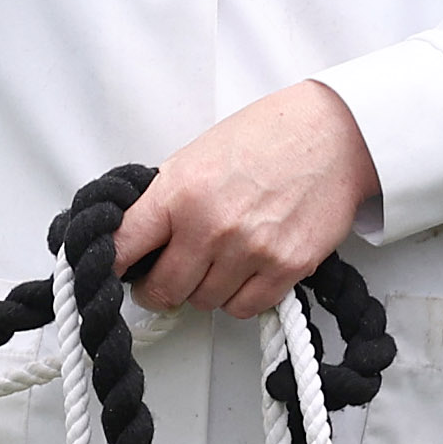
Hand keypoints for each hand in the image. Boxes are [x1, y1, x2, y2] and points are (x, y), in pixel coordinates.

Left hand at [111, 81, 379, 318]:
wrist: (335, 135)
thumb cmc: (267, 137)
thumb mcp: (197, 155)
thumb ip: (164, 199)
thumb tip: (133, 238)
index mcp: (180, 192)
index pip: (121, 248)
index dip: (109, 266)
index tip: (107, 273)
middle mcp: (211, 226)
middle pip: (162, 290)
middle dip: (159, 287)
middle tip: (165, 276)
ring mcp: (250, 251)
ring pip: (204, 303)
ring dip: (204, 290)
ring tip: (216, 263)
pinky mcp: (287, 268)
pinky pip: (245, 308)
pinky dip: (239, 297)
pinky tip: (244, 272)